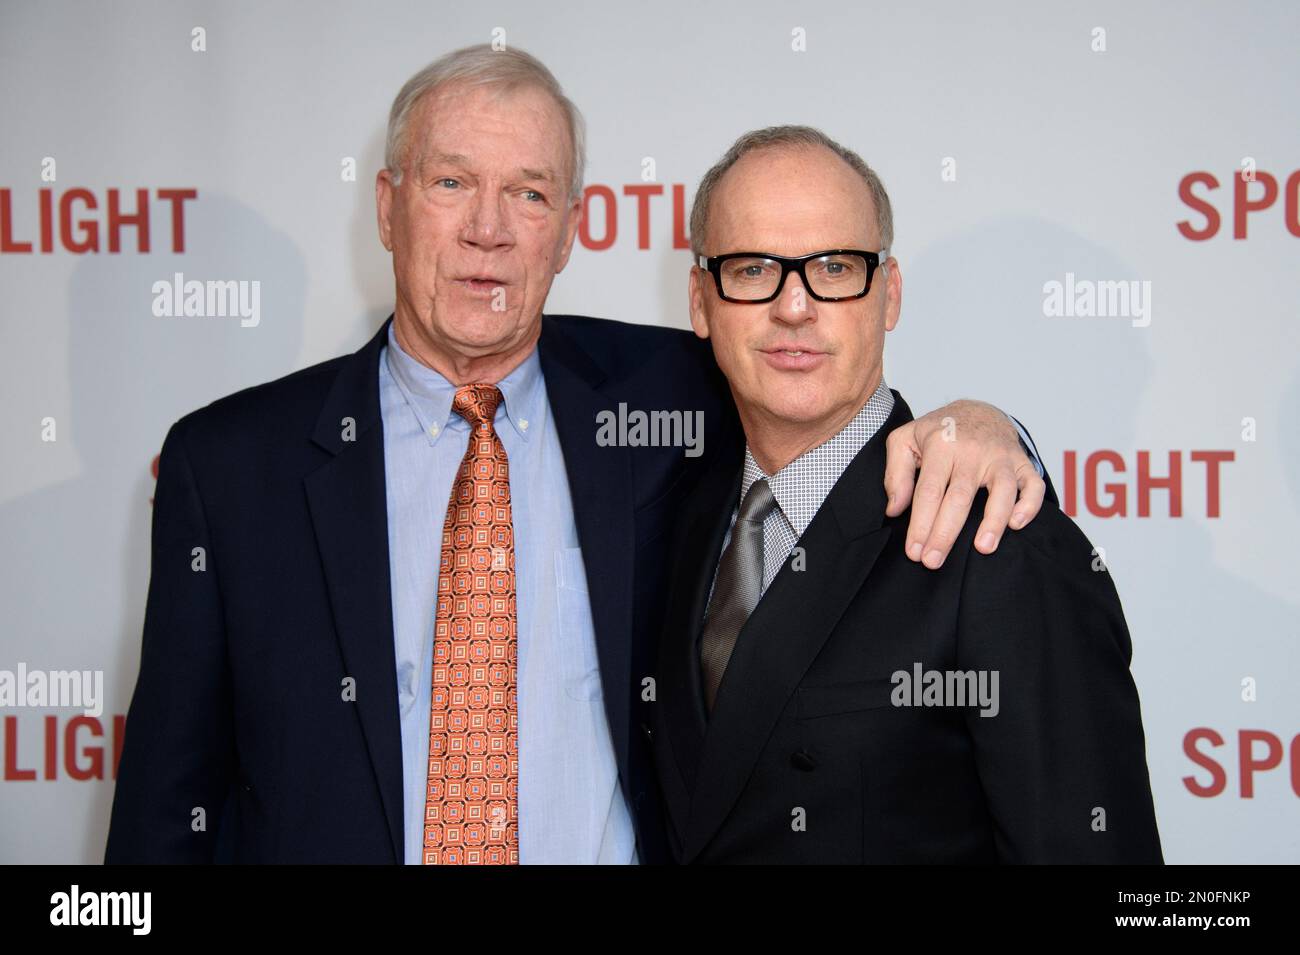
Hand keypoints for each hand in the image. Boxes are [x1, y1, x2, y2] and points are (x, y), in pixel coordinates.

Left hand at [883, 399, 1045, 568]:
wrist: (977, 410)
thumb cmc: (938, 431)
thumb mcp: (904, 440)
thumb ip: (895, 474)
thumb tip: (894, 510)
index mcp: (941, 446)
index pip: (929, 491)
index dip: (921, 524)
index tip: (914, 552)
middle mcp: (972, 451)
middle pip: (960, 497)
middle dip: (945, 533)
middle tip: (933, 561)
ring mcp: (1000, 456)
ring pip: (1002, 490)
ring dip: (994, 521)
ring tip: (982, 548)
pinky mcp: (1022, 462)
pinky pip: (1033, 484)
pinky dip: (1030, 505)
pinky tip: (1017, 525)